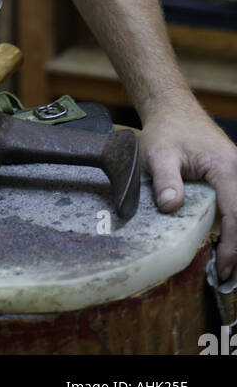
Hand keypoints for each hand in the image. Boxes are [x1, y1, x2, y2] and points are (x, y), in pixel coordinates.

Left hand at [139, 101, 236, 281]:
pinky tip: (229, 246)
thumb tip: (171, 208)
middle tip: (229, 279)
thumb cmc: (167, 129)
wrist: (172, 108)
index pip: (236, 214)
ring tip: (230, 270)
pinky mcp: (233, 177)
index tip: (223, 268)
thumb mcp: (159, 153)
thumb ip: (166, 180)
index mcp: (227, 168)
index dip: (232, 245)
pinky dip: (236, 227)